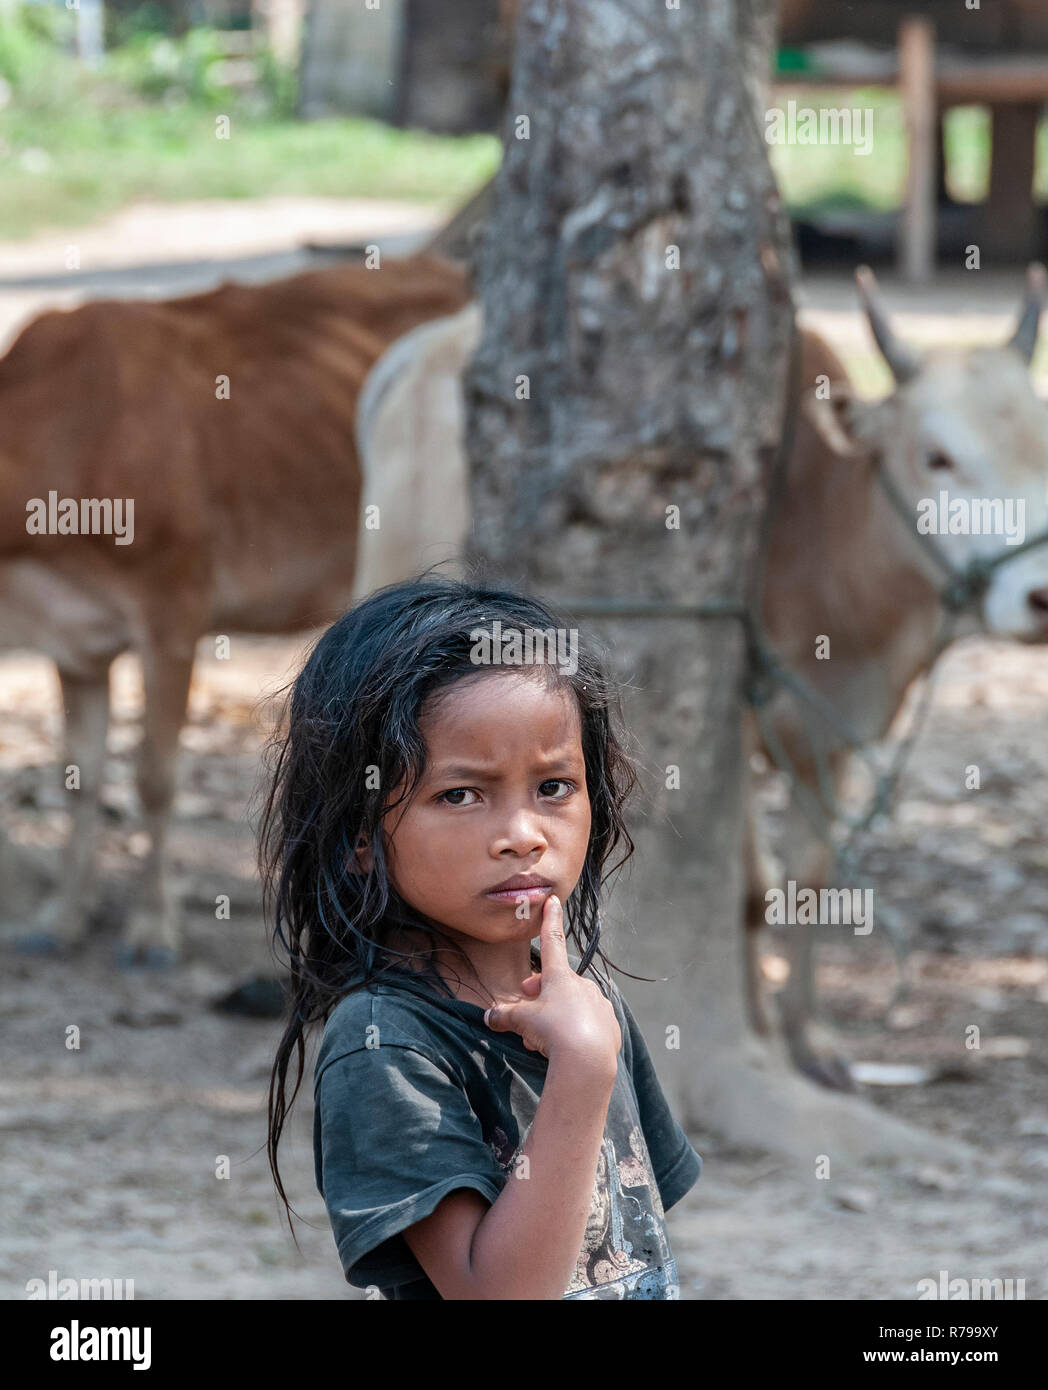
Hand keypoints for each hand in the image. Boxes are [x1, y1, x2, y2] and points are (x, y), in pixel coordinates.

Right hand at [484, 894, 620, 1073]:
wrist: (587, 1059)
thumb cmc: (553, 1032)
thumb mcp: (522, 1022)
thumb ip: (505, 1016)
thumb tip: (489, 1017)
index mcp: (559, 976)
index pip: (551, 940)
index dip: (550, 919)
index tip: (553, 900)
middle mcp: (582, 985)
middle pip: (557, 984)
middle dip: (540, 997)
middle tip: (528, 1018)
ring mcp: (599, 1004)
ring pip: (572, 1007)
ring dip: (556, 1018)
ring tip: (542, 1042)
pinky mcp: (610, 1025)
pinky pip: (589, 1024)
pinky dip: (577, 1033)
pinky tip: (568, 1049)